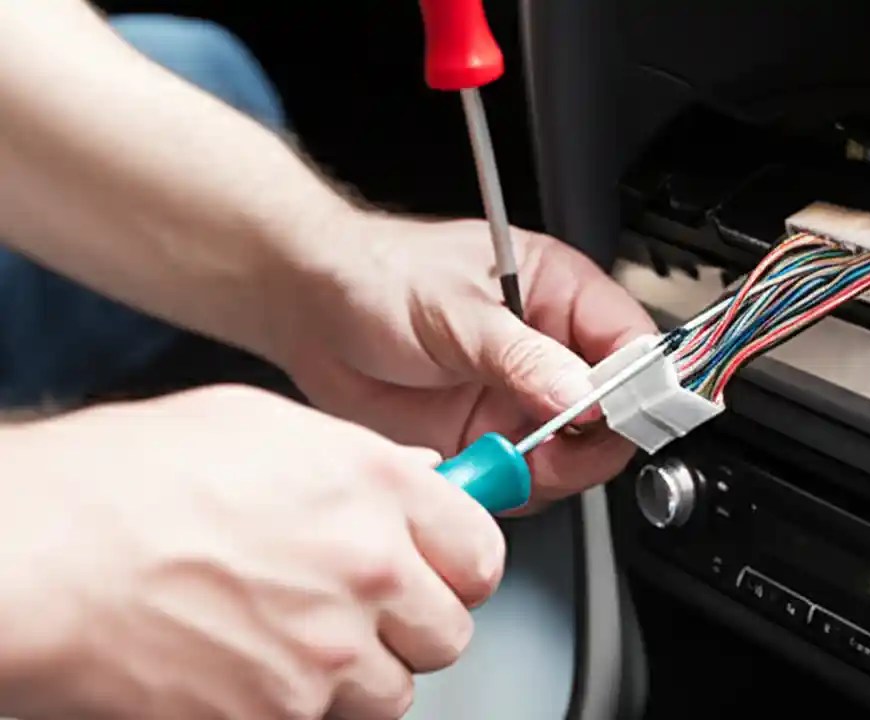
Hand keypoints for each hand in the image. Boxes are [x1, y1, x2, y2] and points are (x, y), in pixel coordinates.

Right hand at [0, 385, 503, 719]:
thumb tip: (415, 481)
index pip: (481, 550)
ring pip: (393, 689)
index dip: (461, 562)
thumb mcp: (261, 426)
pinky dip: (300, 703)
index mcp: (375, 488)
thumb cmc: (125, 481)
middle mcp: (367, 571)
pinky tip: (252, 660)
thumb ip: (360, 459)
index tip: (445, 566)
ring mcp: (325, 653)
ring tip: (298, 635)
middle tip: (369, 605)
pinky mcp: (277, 716)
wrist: (40, 558)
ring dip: (360, 670)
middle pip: (450, 631)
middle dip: (416, 622)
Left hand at [273, 213, 657, 508]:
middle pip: (617, 411)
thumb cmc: (379, 278)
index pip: (632, 342)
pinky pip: (529, 481)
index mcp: (561, 294)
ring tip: (509, 456)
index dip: (638, 383)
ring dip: (551, 469)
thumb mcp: (455, 312)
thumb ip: (522, 358)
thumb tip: (580, 395)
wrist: (311, 313)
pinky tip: (482, 467)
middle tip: (556, 446)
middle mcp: (552, 350)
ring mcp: (524, 400)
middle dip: (593, 440)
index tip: (616, 415)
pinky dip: (511, 488)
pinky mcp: (492, 440)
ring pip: (578, 456)